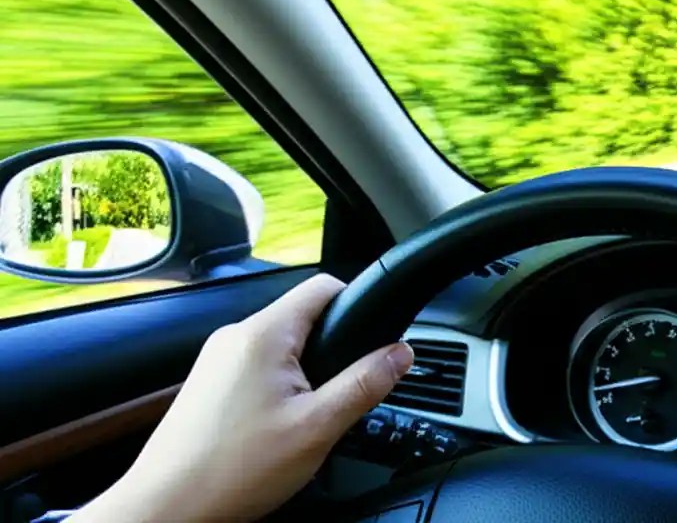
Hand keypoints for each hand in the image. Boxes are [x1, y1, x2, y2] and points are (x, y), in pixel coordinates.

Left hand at [72, 274, 413, 522]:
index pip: (323, 287)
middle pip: (303, 320)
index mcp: (263, 334)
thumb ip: (364, 384)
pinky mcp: (208, 384)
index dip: (356, 303)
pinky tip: (275, 431)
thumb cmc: (232, 471)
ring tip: (303, 422)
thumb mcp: (317, 428)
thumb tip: (401, 353)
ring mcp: (216, 360)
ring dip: (303, 376)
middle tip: (335, 400)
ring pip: (281, 349)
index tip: (374, 337)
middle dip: (330, 353)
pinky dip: (277, 391)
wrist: (165, 509)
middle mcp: (235, 337)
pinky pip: (257, 370)